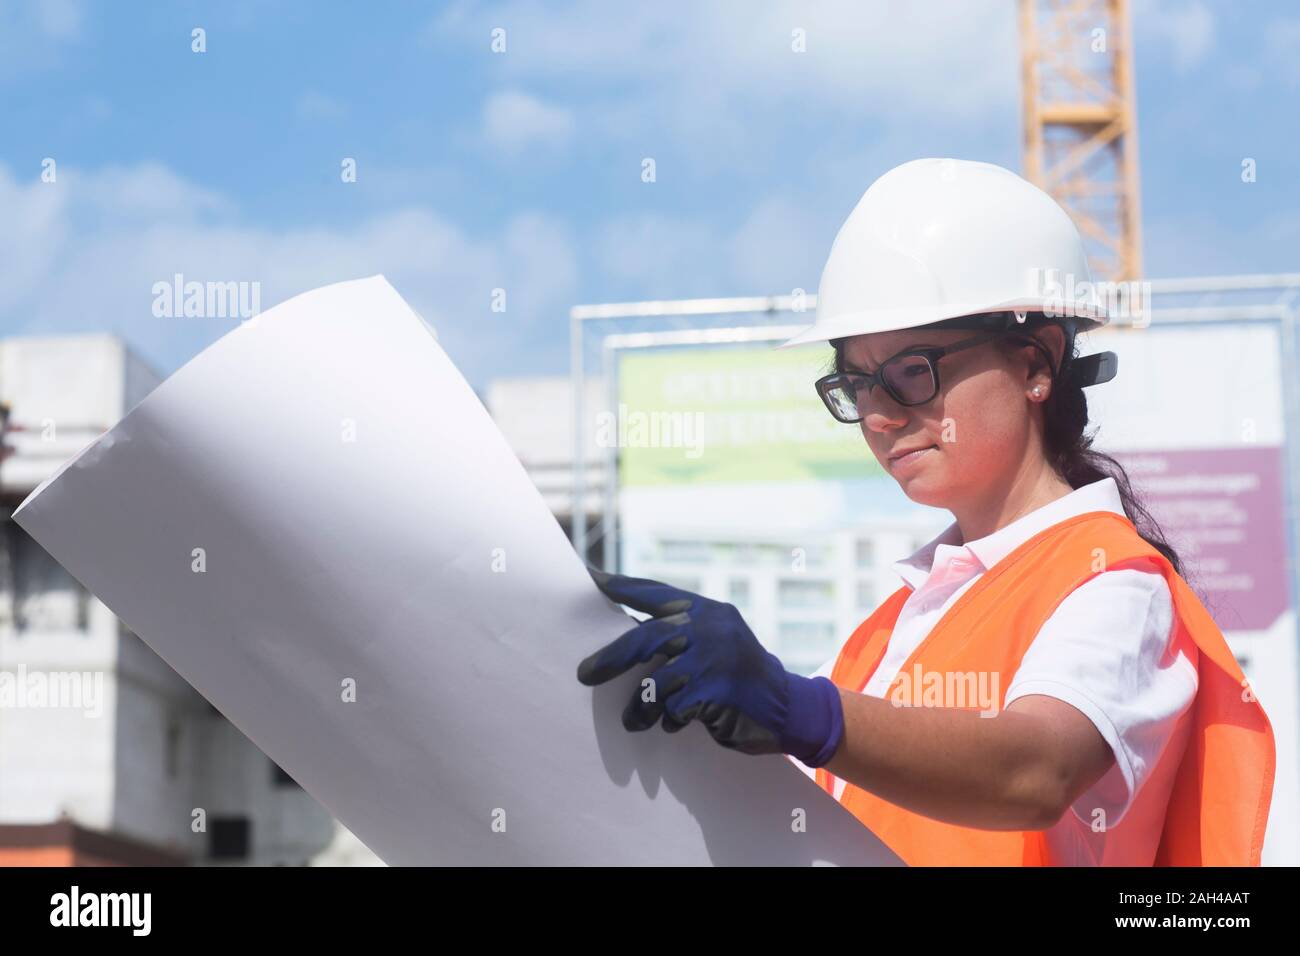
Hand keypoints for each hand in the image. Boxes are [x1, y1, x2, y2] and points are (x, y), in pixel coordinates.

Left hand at [577, 567, 843, 766]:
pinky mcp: (719, 690)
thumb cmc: (738, 676)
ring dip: (640, 706)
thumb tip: (626, 638)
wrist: (787, 706)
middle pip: (646, 638)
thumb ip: (681, 634)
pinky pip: (675, 708)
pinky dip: (670, 719)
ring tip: (634, 719)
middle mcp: (710, 627)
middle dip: (611, 657)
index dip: (622, 586)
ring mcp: (715, 658)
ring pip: (656, 682)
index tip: (591, 578)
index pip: (655, 593)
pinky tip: (675, 723)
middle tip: (584, 673)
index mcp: (705, 610)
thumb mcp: (716, 641)